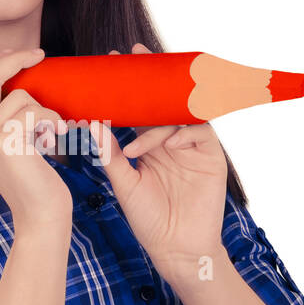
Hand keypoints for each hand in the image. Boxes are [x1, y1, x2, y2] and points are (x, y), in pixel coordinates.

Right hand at [0, 48, 72, 232]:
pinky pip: (33, 111)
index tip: (14, 54)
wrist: (40, 217)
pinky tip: (57, 140)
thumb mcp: (12, 147)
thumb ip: (5, 119)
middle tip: (39, 55)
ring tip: (53, 132)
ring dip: (44, 108)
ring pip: (17, 96)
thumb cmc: (36, 181)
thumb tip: (18, 81)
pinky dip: (52, 120)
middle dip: (12, 59)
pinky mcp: (4, 144)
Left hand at [92, 44, 227, 274]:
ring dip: (162, 116)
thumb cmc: (149, 220)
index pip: (141, 107)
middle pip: (165, 101)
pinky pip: (202, 134)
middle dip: (153, 78)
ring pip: (183, 114)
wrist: (175, 250)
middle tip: (136, 55)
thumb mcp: (124, 184)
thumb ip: (110, 155)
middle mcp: (172, 141)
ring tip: (142, 126)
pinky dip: (185, 134)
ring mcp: (193, 148)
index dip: (131, 85)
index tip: (113, 61)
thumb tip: (92, 124)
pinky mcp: (211, 158)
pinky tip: (170, 144)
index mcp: (150, 144)